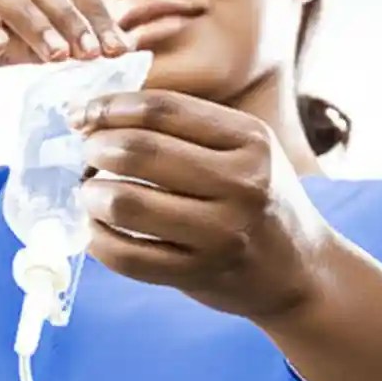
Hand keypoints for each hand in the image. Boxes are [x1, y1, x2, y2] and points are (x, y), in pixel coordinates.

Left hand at [68, 90, 337, 321]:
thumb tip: (97, 111)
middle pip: (140, 150)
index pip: (162, 109)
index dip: (109, 106)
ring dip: (91, 194)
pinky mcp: (199, 273)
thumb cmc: (257, 198)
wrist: (299, 270)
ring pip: (126, 203)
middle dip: (95, 148)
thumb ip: (186, 127)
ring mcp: (221, 232)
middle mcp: (241, 183)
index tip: (82, 113)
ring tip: (89, 192)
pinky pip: (127, 256)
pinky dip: (97, 239)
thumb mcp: (244, 148)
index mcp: (250, 139)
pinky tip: (97, 229)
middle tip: (86, 153)